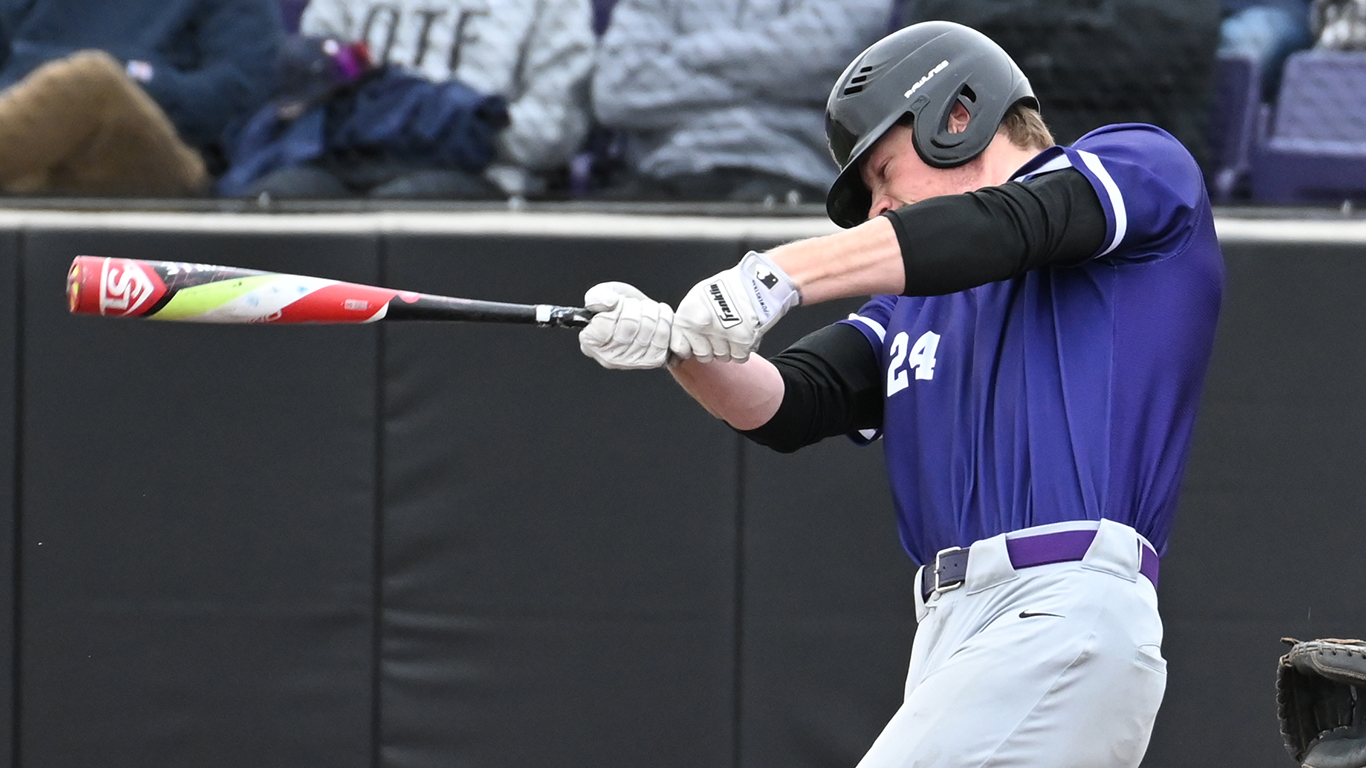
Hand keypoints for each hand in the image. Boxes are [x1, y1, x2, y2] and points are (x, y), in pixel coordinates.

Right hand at [578, 282, 673, 369]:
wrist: (642, 316)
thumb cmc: (619, 307)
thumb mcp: (603, 294)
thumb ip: (598, 295)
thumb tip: (609, 302)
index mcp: (590, 342)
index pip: (603, 325)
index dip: (614, 309)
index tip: (617, 304)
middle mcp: (609, 358)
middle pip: (630, 325)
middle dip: (635, 306)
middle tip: (634, 304)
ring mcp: (632, 362)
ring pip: (650, 329)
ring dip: (652, 310)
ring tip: (646, 309)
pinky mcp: (653, 361)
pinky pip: (665, 336)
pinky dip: (665, 319)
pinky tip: (659, 317)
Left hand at [669, 251, 799, 363]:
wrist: (756, 280)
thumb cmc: (729, 285)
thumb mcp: (698, 296)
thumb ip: (690, 319)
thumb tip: (685, 337)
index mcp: (689, 315)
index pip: (679, 347)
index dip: (689, 347)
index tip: (695, 343)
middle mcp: (702, 327)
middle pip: (703, 355)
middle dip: (711, 348)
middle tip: (719, 334)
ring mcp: (722, 336)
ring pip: (722, 357)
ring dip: (728, 348)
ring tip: (734, 331)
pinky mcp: (742, 341)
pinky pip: (739, 357)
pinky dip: (743, 350)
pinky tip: (743, 335)